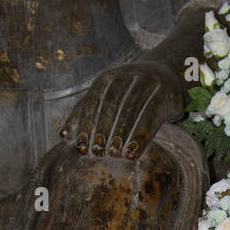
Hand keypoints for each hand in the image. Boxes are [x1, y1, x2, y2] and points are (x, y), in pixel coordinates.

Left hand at [59, 61, 184, 159]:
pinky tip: (133, 152)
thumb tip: (64, 136)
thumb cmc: (130, 95)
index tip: (80, 145)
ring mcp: (147, 82)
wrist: (166, 75)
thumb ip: (87, 114)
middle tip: (97, 152)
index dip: (85, 124)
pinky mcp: (165, 93)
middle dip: (102, 130)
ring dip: (121, 134)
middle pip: (111, 106)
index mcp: (108, 78)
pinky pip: (151, 116)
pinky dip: (141, 136)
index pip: (93, 101)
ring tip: (114, 154)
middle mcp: (127, 76)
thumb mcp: (108, 99)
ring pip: (131, 111)